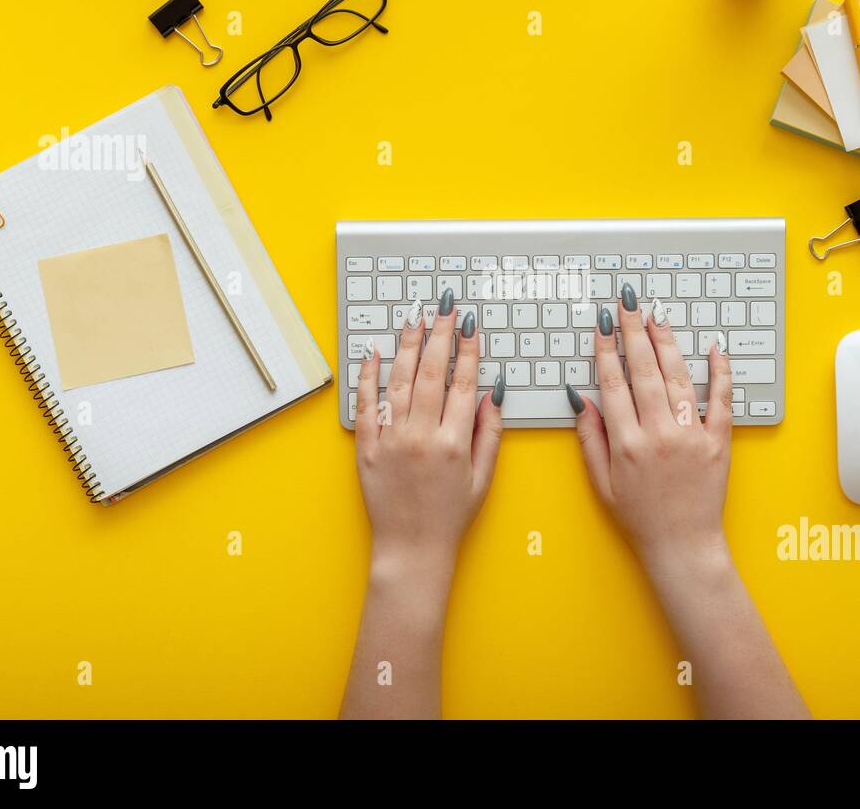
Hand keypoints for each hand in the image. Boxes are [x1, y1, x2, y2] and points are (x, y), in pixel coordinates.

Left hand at [342, 290, 503, 718]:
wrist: (411, 549)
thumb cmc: (450, 517)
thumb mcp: (483, 478)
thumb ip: (489, 433)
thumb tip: (493, 394)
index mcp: (454, 443)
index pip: (463, 384)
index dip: (468, 351)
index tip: (470, 326)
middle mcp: (422, 437)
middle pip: (430, 374)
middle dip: (438, 336)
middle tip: (442, 309)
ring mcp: (391, 441)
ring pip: (398, 382)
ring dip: (406, 346)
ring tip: (413, 320)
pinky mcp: (368, 449)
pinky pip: (367, 405)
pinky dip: (369, 377)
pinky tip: (374, 353)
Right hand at [569, 288, 732, 565]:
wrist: (682, 545)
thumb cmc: (640, 517)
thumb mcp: (602, 483)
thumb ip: (592, 439)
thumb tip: (583, 399)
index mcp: (627, 444)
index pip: (613, 384)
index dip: (605, 350)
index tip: (602, 325)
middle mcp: (659, 434)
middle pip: (644, 371)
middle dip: (634, 331)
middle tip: (628, 304)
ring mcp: (691, 435)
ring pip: (678, 377)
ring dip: (667, 342)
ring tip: (657, 317)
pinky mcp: (718, 441)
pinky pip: (722, 399)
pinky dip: (720, 372)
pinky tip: (714, 348)